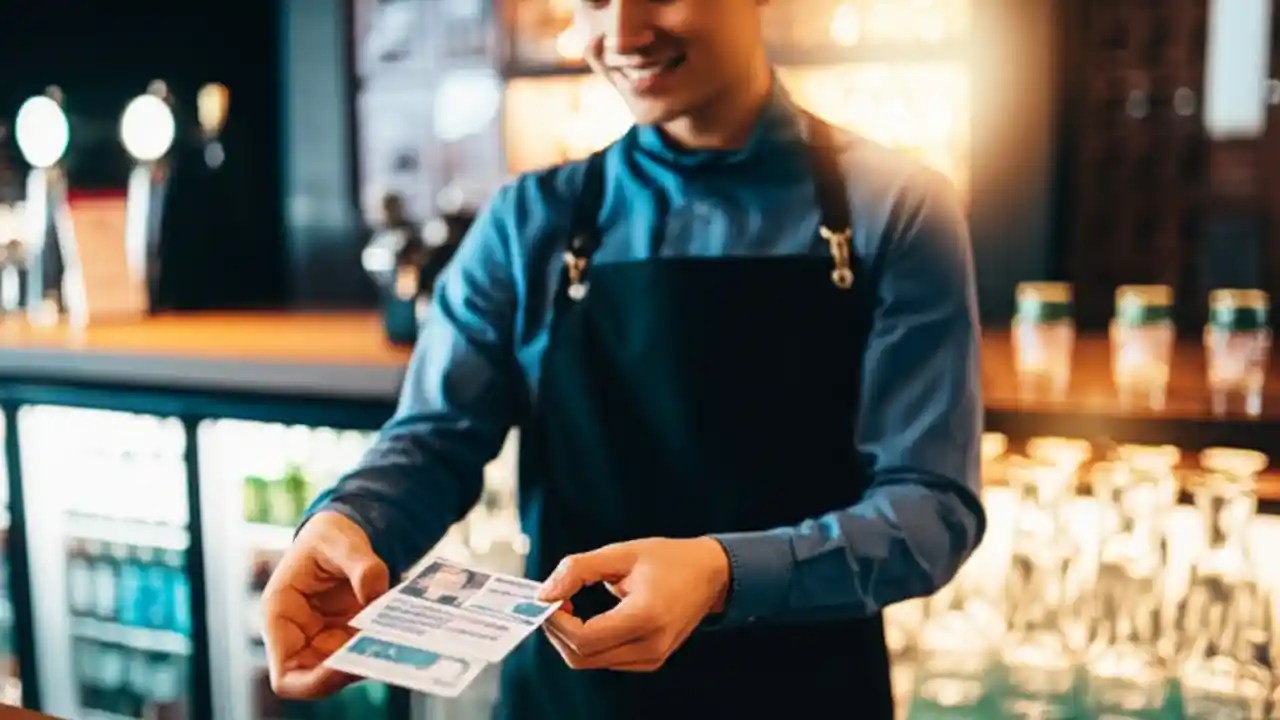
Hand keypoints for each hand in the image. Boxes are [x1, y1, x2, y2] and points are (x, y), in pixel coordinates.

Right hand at [262, 511, 389, 697]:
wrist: (344, 531)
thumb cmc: (330, 535)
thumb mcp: (341, 539)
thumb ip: (361, 564)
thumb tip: (375, 593)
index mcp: (281, 615)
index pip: (286, 675)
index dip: (314, 682)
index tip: (348, 666)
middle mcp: (300, 636)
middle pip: (319, 680)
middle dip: (351, 671)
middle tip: (386, 652)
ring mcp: (326, 640)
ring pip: (346, 670)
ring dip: (372, 659)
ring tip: (400, 639)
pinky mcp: (350, 637)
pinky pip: (365, 653)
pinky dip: (383, 647)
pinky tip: (404, 632)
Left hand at [537, 537, 730, 671]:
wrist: (709, 574)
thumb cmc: (668, 559)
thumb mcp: (621, 553)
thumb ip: (579, 569)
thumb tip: (545, 592)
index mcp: (646, 616)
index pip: (584, 638)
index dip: (557, 621)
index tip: (547, 598)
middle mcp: (650, 645)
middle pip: (582, 657)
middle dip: (557, 631)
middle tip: (552, 601)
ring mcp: (652, 657)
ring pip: (591, 662)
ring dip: (570, 637)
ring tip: (568, 605)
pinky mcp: (650, 661)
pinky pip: (606, 660)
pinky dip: (588, 643)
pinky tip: (587, 617)